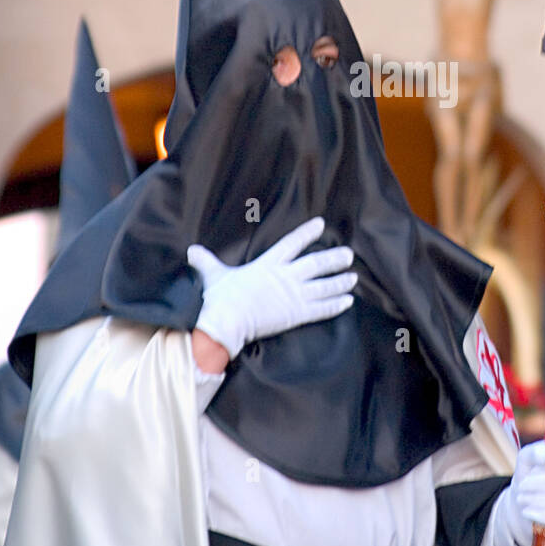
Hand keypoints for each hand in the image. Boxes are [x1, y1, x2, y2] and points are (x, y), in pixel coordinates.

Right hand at [187, 217, 355, 360]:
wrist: (226, 320)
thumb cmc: (219, 298)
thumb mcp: (213, 275)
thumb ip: (206, 262)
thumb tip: (191, 251)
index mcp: (267, 265)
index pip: (292, 244)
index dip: (307, 233)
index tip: (321, 224)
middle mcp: (285, 277)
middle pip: (316, 264)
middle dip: (333, 259)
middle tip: (348, 254)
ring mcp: (293, 296)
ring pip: (323, 286)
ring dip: (340, 282)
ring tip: (353, 277)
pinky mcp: (296, 315)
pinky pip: (321, 309)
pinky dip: (335, 305)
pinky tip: (348, 301)